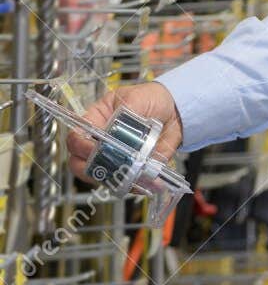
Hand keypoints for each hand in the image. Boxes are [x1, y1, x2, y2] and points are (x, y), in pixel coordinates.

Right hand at [66, 82, 183, 183]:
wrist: (174, 110)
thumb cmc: (149, 98)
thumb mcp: (136, 98)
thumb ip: (127, 114)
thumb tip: (123, 134)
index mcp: (96, 120)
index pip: (76, 137)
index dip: (81, 146)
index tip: (95, 149)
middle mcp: (101, 142)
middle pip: (80, 163)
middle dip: (92, 170)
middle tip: (113, 167)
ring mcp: (115, 158)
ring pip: (102, 178)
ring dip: (117, 180)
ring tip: (136, 176)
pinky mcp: (131, 169)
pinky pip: (128, 184)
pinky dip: (137, 186)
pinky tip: (150, 181)